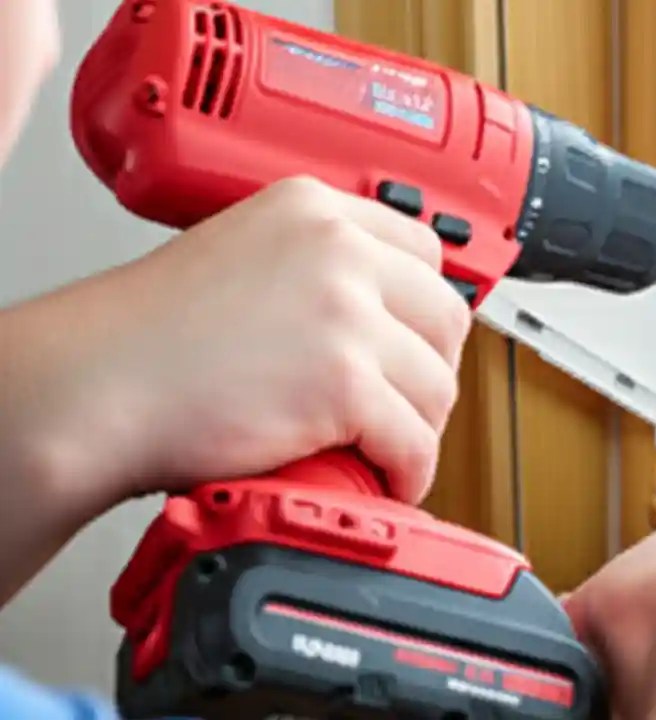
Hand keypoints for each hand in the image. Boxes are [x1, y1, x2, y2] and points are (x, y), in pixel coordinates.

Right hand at [0, 176, 469, 506]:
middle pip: (444, 317)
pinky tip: (386, 478)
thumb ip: (309, 265)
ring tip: (388, 447)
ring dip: (420, 426)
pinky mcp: (343, 384)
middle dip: (432, 369)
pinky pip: (413, 442)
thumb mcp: (240, 253)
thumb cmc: (149, 335)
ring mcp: (345, 315)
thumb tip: (372, 308)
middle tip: (408, 402)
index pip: (424, 251)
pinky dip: (408, 471)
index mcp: (314, 210)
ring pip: (436, 385)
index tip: (418, 341)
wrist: (97, 384)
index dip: (425, 310)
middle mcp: (339, 250)